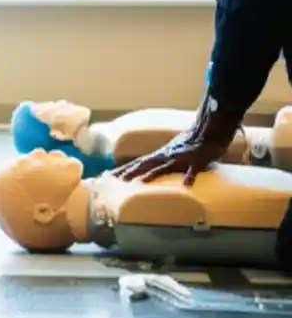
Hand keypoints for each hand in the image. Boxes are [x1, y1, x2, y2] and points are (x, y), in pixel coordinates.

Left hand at [111, 109, 238, 184]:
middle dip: (129, 172)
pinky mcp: (197, 161)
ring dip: (151, 174)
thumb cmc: (191, 145)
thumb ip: (161, 162)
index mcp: (159, 155)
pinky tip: (186, 184)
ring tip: (139, 182)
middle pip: (144, 164)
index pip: (137, 163)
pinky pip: (193, 170)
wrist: (208, 133)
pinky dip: (190, 176)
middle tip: (114, 179)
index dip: (123, 169)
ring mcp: (180, 158)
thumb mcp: (171, 154)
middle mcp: (166, 156)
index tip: (108, 176)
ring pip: (164, 167)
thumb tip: (148, 171)